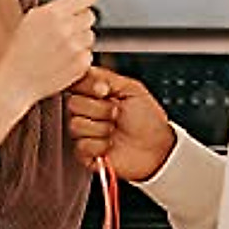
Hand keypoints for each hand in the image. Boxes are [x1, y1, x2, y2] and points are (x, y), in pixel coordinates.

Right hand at [0, 0, 98, 110]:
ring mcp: (75, 47)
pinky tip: (62, 61)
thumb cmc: (21, 50)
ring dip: (80, 40)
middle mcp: (66, 28)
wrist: (16, 81)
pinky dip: (79, 57)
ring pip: (90, 35)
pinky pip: (89, 54)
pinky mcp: (81, 64)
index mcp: (53, 13)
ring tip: (60, 48)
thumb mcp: (32, 19)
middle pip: (90, 15)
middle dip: (80, 21)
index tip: (84, 3)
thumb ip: (57, 4)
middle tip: (65, 30)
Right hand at [67, 66, 175, 180]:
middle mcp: (87, 111)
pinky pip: (81, 145)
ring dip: (101, 128)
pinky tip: (110, 145)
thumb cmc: (148, 120)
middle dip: (100, 109)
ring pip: (76, 125)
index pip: (76, 83)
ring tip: (115, 130)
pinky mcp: (84, 153)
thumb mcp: (132, 89)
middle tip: (116, 114)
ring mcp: (84, 132)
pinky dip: (100, 146)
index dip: (88, 87)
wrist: (155, 148)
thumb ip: (107, 77)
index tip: (104, 91)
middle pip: (73, 104)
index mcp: (96, 93)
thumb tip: (88, 76)